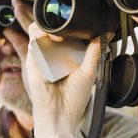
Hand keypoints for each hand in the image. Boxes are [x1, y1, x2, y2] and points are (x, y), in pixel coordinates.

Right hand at [25, 23, 99, 137]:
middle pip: (51, 29)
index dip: (70, 26)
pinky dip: (40, 35)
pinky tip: (52, 41)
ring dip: (49, 27)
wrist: (61, 114)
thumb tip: (104, 35)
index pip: (65, 34)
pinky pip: (32, 41)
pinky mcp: (32, 60)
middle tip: (70, 28)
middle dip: (59, 23)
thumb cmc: (74, 98)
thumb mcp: (89, 71)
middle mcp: (53, 54)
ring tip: (60, 37)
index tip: (82, 24)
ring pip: (39, 30)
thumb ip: (94, 52)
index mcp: (66, 56)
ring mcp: (42, 56)